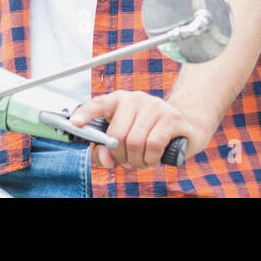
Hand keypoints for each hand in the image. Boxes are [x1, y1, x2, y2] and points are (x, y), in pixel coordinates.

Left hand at [69, 90, 213, 169]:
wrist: (186, 126)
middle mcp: (136, 99)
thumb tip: (104, 157)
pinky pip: (152, 145)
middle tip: (129, 162)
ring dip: (137, 161)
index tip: (75, 123)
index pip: (99, 104)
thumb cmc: (150, 133)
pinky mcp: (171, 118)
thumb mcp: (126, 140)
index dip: (86, 114)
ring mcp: (154, 106)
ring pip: (135, 142)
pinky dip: (151, 159)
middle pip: (118, 135)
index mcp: (120, 101)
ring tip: (143, 161)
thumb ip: (108, 149)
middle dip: (121, 157)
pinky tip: (154, 159)